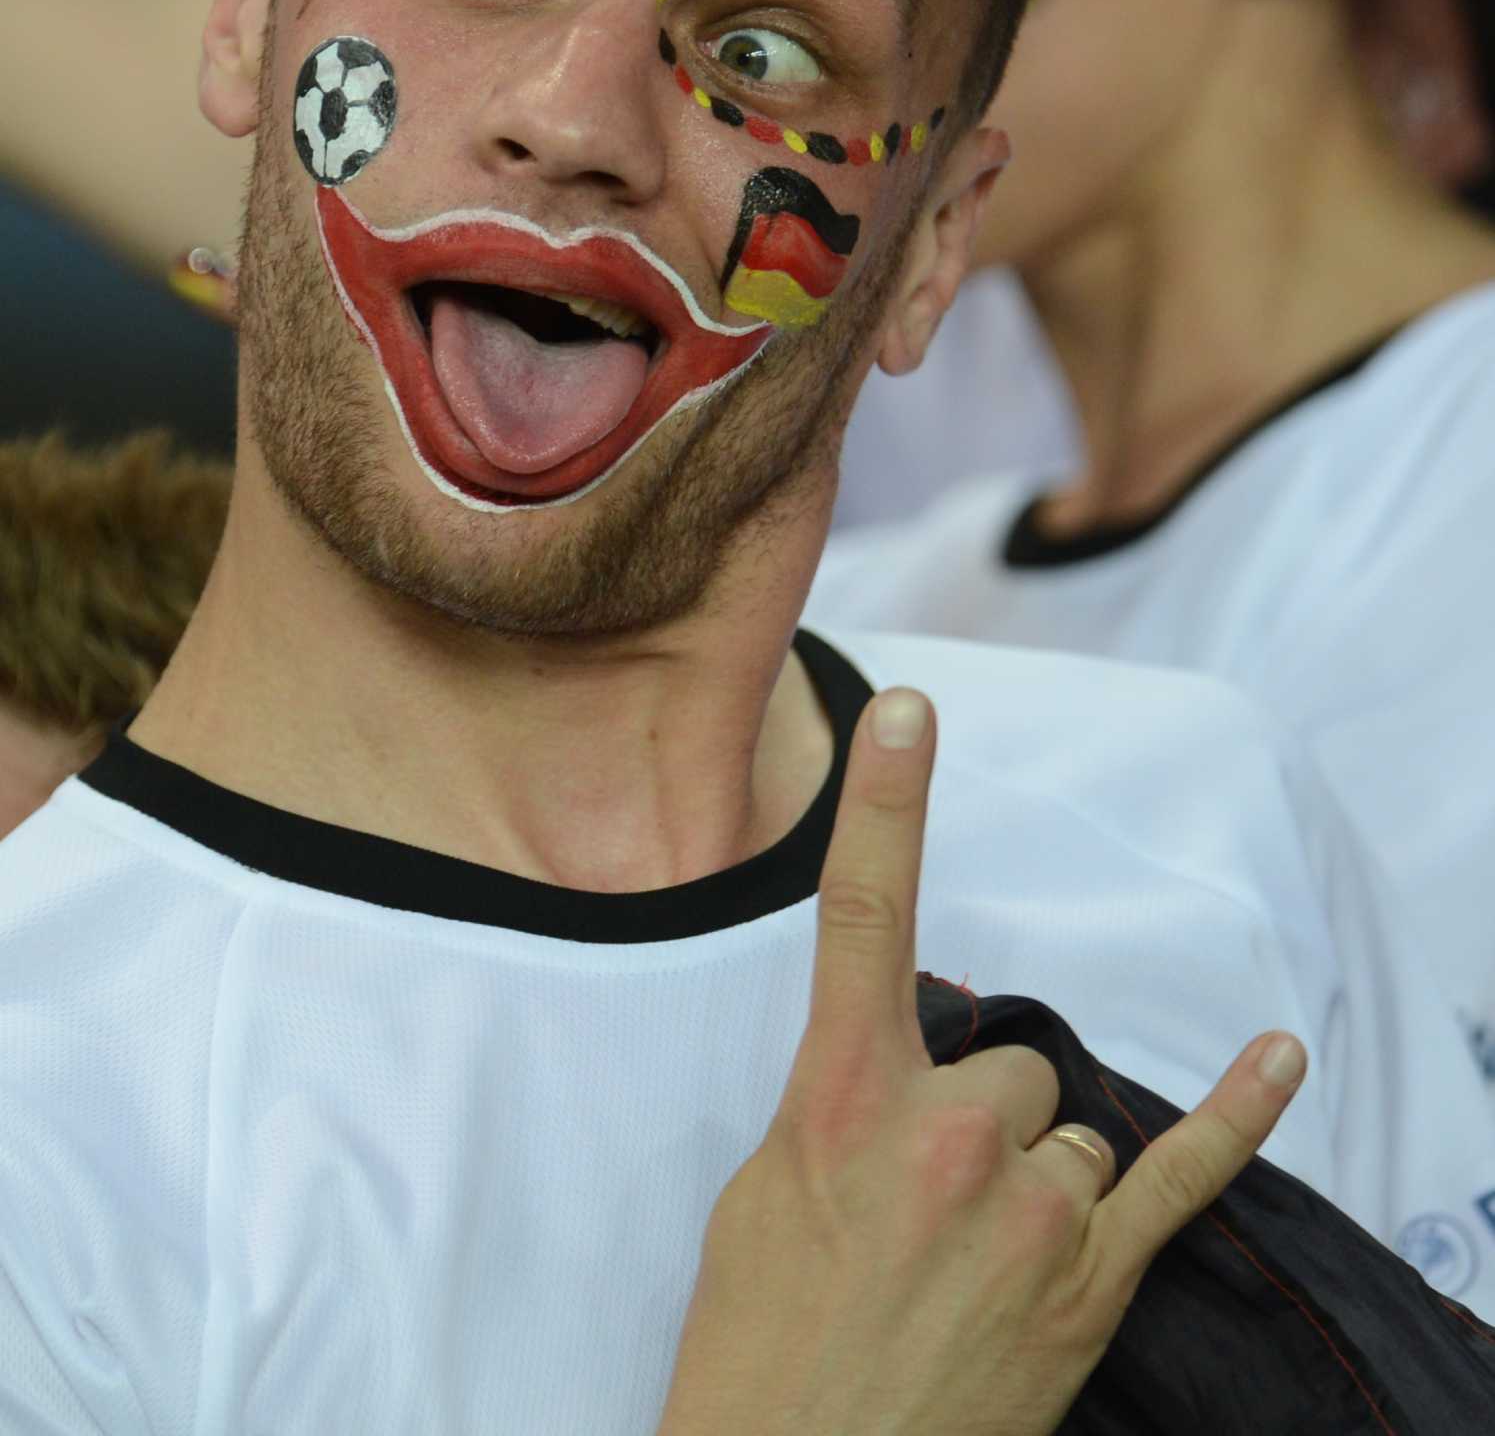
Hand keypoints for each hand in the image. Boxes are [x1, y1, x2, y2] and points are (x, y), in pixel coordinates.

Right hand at [659, 686, 1306, 1435]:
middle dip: (975, 1122)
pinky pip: (1182, 1178)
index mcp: (841, 1102)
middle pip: (1008, 1061)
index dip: (888, 802)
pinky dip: (1236, 1114)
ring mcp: (1030, 1211)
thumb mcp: (764, 1194)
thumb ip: (846, 1101)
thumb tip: (911, 1070)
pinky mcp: (1090, 1283)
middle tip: (921, 1219)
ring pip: (1068, 1129)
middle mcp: (947, 1139)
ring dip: (1032, 1178)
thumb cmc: (758, 1349)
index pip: (863, 916)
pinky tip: (1279, 1059)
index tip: (912, 712)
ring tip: (970, 1270)